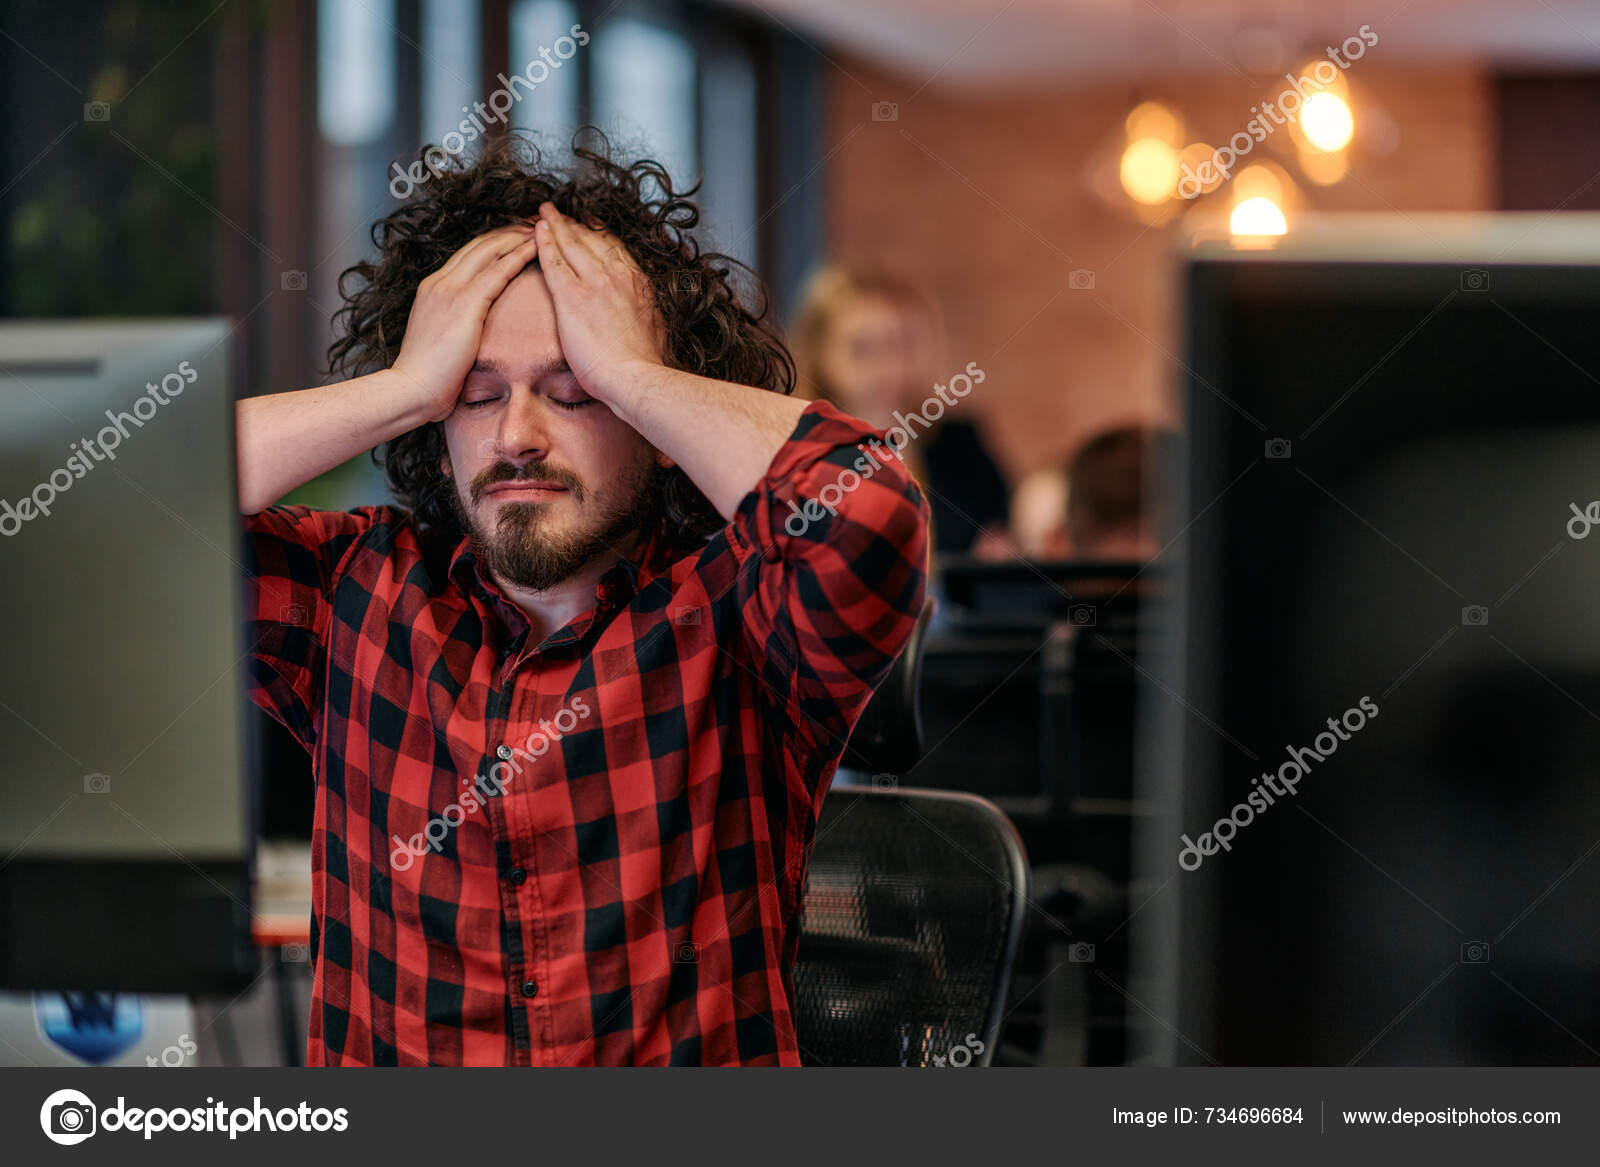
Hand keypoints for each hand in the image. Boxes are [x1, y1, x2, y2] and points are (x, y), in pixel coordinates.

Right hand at [389, 224, 539, 421]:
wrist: (412, 388)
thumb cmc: (427, 375)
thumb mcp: (439, 338)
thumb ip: (454, 322)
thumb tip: (470, 326)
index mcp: (433, 288)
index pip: (467, 254)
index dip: (493, 242)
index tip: (513, 236)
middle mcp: (440, 282)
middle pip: (479, 245)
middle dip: (507, 232)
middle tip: (531, 224)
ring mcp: (451, 289)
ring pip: (489, 251)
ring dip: (517, 237)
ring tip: (539, 231)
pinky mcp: (465, 303)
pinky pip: (498, 272)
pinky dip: (518, 256)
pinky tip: (535, 249)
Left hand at [533, 201, 665, 401]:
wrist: (637, 378)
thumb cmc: (646, 366)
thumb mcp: (656, 330)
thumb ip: (647, 315)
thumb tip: (648, 316)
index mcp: (637, 284)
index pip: (614, 250)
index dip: (599, 235)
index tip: (590, 227)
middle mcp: (618, 276)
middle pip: (592, 240)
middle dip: (575, 224)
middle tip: (560, 213)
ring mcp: (595, 284)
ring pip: (572, 244)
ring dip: (557, 225)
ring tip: (545, 212)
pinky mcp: (572, 297)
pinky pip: (553, 261)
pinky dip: (543, 242)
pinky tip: (535, 230)